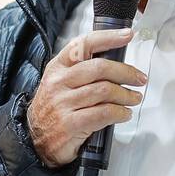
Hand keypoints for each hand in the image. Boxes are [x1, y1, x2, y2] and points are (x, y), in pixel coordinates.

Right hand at [26, 27, 145, 167]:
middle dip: (126, 72)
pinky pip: (103, 113)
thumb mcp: (60, 83)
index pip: (83, 45)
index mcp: (57, 67)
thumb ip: (81, 71)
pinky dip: (120, 113)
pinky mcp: (70, 123)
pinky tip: (124, 114)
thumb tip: (115, 63)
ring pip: (105, 91)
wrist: (35, 140)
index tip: (127, 35)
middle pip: (99, 68)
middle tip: (139, 79)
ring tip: (133, 98)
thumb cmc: (54, 110)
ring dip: (126, 95)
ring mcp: (62, 103)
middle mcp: (58, 82)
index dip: (107, 38)